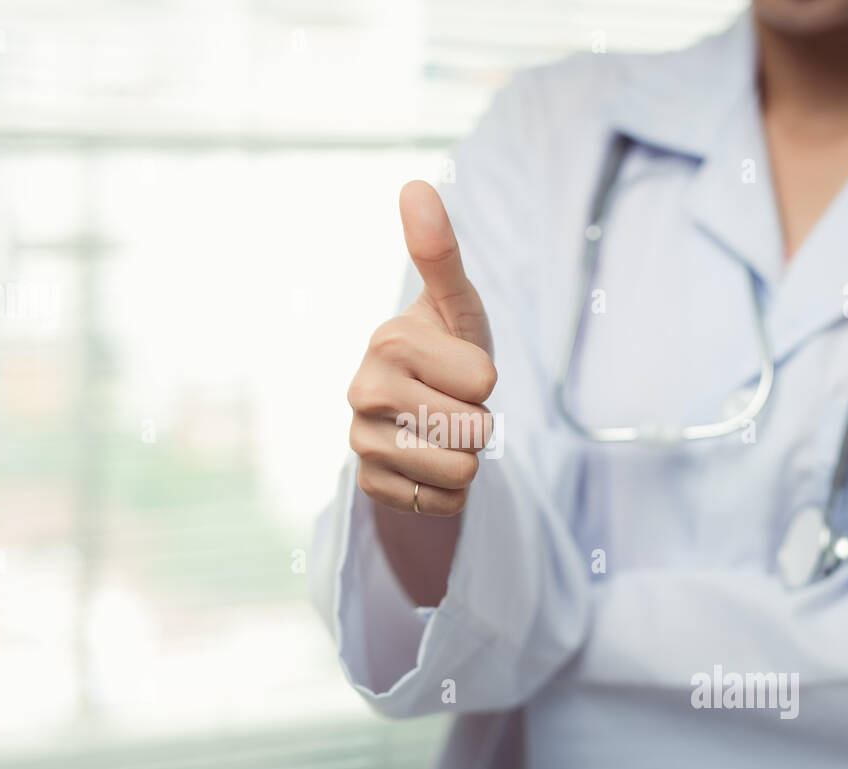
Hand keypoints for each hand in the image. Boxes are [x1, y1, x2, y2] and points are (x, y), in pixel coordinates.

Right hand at [346, 180, 497, 516]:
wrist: (422, 411)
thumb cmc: (447, 348)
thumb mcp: (455, 303)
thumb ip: (440, 251)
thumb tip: (415, 185)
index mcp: (387, 342)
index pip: (483, 379)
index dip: (486, 378)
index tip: (459, 367)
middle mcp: (363, 392)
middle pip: (474, 430)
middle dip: (480, 422)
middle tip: (454, 402)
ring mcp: (361, 443)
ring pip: (460, 472)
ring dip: (468, 458)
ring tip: (444, 432)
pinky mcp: (369, 487)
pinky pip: (441, 504)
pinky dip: (449, 491)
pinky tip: (431, 464)